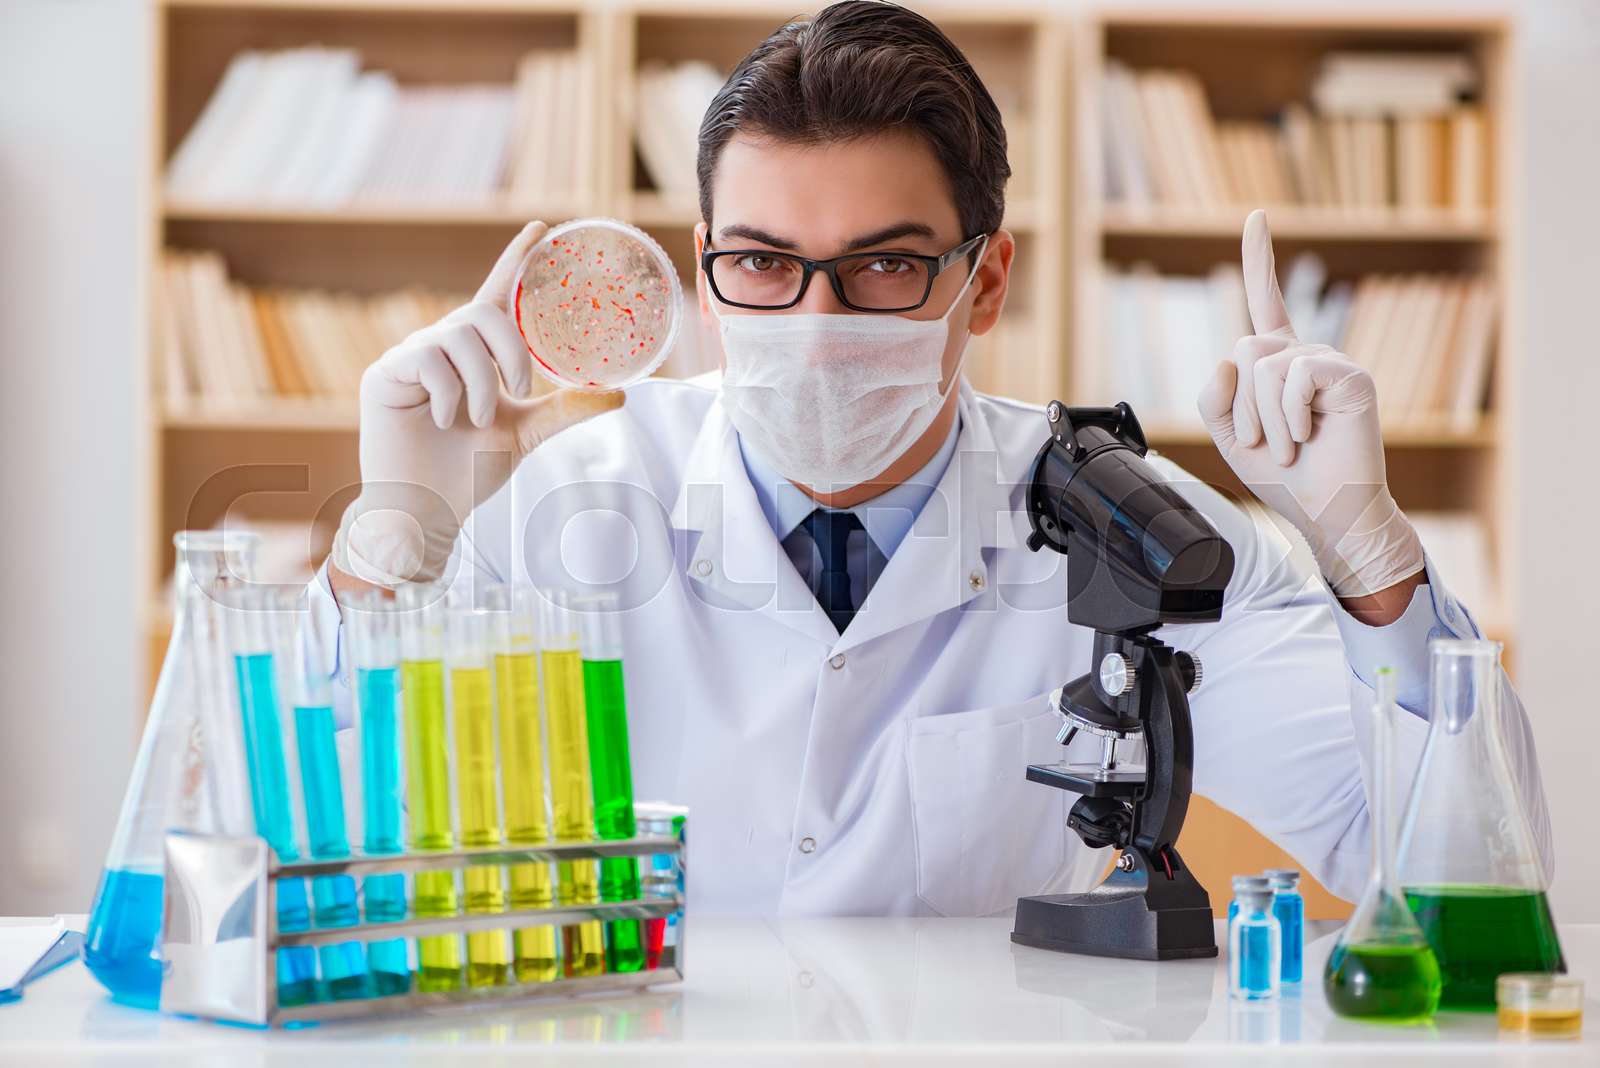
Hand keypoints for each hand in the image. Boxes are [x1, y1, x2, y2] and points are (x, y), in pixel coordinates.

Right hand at [332, 221, 623, 586]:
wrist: (426, 510)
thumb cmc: (468, 472)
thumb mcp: (526, 434)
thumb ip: (566, 410)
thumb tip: (621, 394)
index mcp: (476, 353)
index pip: (497, 294)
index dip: (516, 259)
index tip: (541, 228)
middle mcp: (442, 345)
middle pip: (485, 314)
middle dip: (512, 350)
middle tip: (518, 389)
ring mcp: (411, 357)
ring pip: (460, 338)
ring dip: (482, 383)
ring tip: (478, 419)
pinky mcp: (385, 374)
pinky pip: (429, 360)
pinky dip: (447, 394)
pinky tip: (442, 422)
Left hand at [1197, 210, 1422, 598]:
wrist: (1327, 511)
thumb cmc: (1286, 478)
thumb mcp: (1230, 438)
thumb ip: (1214, 399)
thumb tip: (1227, 361)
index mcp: (1278, 365)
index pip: (1266, 301)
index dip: (1259, 258)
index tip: (1256, 216)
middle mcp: (1304, 355)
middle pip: (1244, 348)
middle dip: (1241, 406)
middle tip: (1267, 444)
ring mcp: (1330, 362)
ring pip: (1262, 367)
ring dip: (1263, 419)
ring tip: (1290, 447)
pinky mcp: (1349, 376)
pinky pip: (1293, 377)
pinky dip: (1288, 416)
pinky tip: (1307, 438)